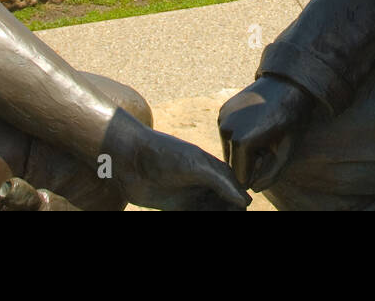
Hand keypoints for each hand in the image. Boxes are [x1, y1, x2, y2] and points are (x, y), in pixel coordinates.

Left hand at [103, 110, 249, 210]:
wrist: (130, 158)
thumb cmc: (163, 154)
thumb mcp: (194, 164)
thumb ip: (219, 181)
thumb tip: (244, 200)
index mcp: (212, 168)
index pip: (235, 190)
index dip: (241, 203)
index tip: (244, 212)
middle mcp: (204, 183)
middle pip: (225, 204)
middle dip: (230, 211)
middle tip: (230, 217)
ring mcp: (190, 195)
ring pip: (211, 212)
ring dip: (217, 216)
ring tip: (218, 219)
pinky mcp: (175, 207)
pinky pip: (194, 218)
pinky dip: (202, 220)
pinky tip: (204, 220)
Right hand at [218, 75, 316, 190]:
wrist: (288, 82)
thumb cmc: (291, 117)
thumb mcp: (286, 151)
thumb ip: (270, 176)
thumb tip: (253, 188)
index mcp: (241, 141)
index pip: (241, 178)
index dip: (257, 175)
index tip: (271, 159)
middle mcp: (226, 129)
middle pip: (233, 165)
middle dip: (249, 163)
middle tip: (269, 147)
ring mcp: (222, 118)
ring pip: (230, 150)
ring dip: (243, 150)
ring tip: (263, 134)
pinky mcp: (222, 110)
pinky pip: (228, 134)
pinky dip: (239, 135)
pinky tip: (255, 123)